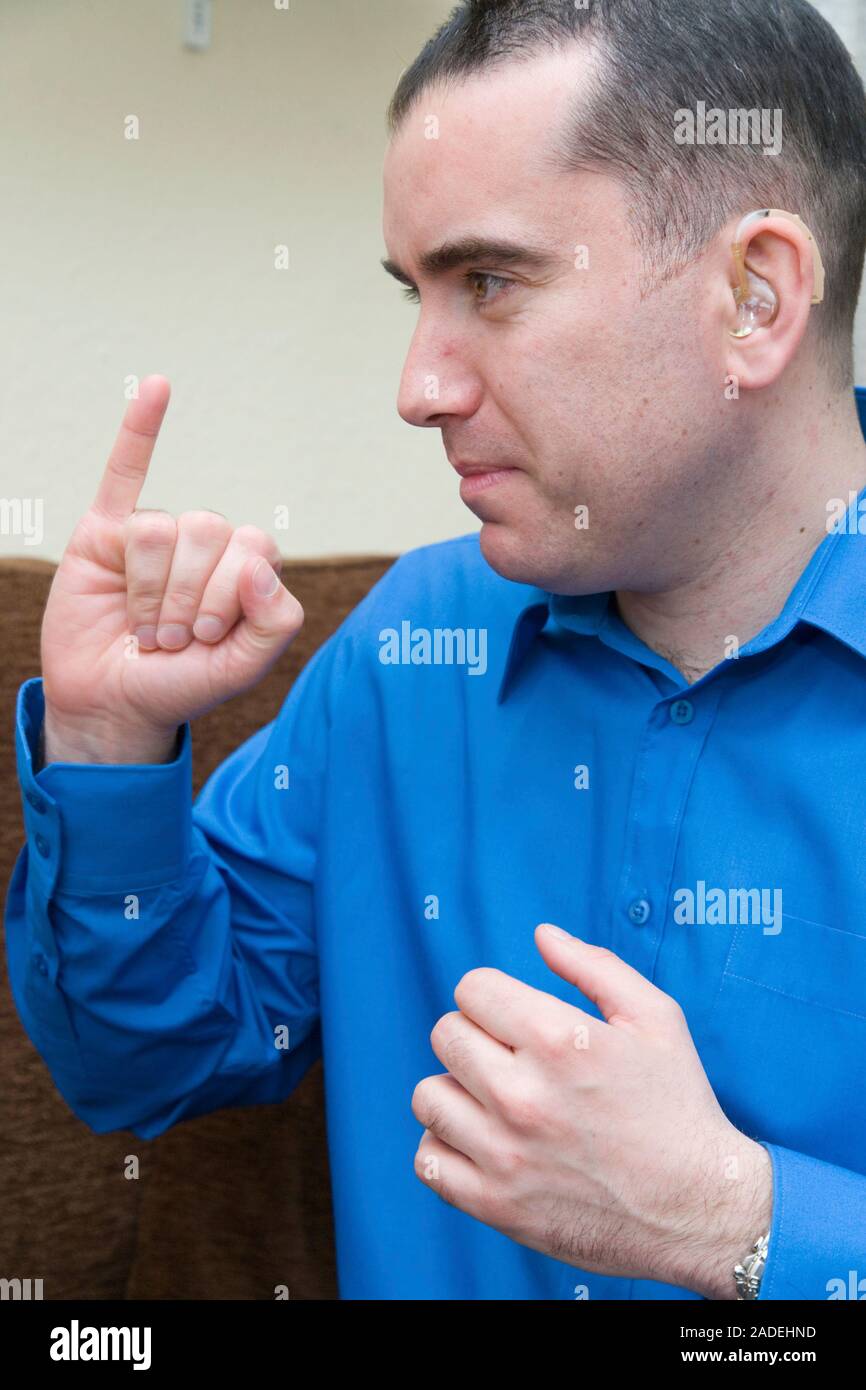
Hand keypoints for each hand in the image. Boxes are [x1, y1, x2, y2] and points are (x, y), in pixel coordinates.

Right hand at [41, 376, 303, 763]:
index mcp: (246, 570)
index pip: (253, 548)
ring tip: (144, 626)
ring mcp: (157, 536)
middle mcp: (206, 546)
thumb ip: (275, 624)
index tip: (209, 638)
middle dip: (188, 596)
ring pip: (160, 527)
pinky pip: (125, 470)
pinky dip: (141, 427)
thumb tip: (260, 565)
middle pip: (209, 531)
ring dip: (150, 588)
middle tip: (171, 639)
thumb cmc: (180, 685)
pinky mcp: (106, 531)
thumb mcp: (242, 669)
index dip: (230, 594)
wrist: (112, 705)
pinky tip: (158, 388)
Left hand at [412, 923, 772, 1297]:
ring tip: (496, 1101)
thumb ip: (593, 966)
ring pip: (429, 1096)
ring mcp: (504, 1155)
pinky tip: (483, 1142)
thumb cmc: (678, 1106)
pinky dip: (446, 1148)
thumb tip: (541, 935)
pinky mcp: (495, 1205)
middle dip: (475, 1035)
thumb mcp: (655, 1017)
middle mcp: (522, 1095)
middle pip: (445, 1035)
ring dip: (458, 1091)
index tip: (515, 1017)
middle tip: (511, 1058)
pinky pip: (427, 1161)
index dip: (494, 995)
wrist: (700, 1210)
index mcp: (559, 1040)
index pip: (472, 989)